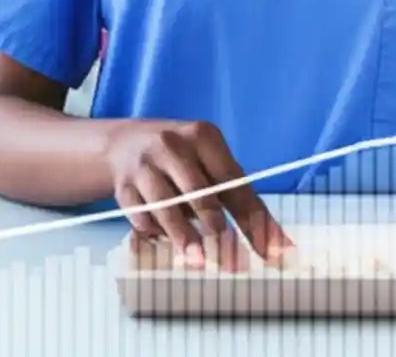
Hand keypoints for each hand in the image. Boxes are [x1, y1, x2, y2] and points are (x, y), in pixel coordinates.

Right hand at [104, 120, 291, 270]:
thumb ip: (237, 198)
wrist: (122, 144)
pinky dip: (155, 231)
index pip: (233, 181)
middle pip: (199, 191)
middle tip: (229, 255)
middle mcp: (174, 145)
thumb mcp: (209, 163)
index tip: (267, 249)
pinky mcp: (123, 185)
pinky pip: (142, 214)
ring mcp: (145, 164)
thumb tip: (273, 241)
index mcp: (204, 137)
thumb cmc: (180, 158)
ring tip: (198, 259)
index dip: (251, 218)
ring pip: (167, 206)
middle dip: (214, 225)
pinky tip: (165, 240)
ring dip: (184, 235)